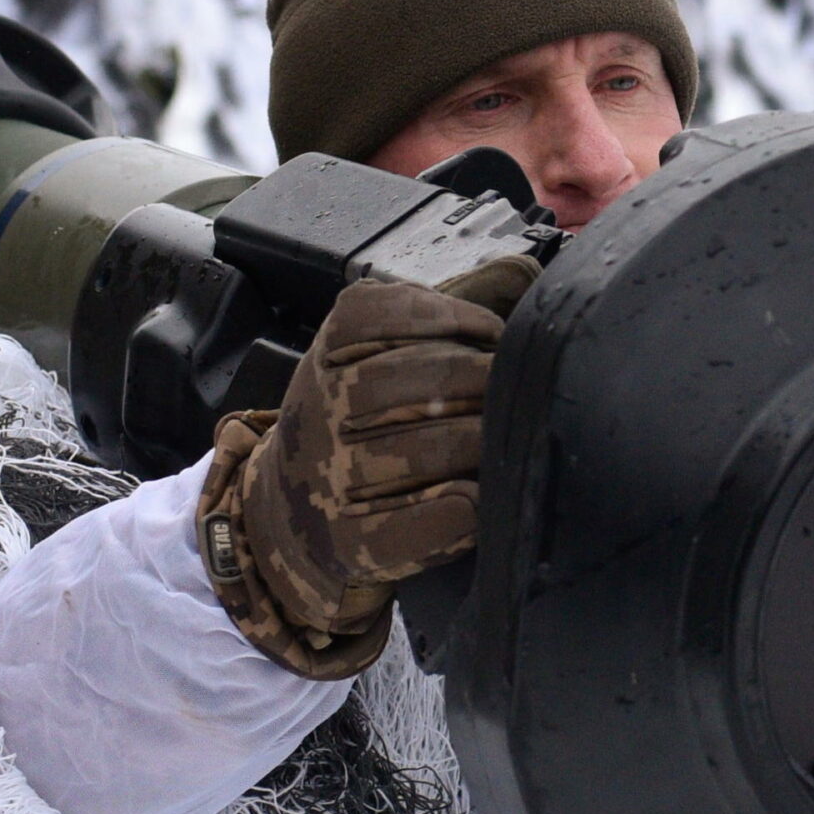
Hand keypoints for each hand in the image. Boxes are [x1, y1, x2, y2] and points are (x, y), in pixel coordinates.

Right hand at [196, 256, 537, 678]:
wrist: (292, 510)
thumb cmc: (355, 416)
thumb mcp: (375, 349)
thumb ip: (441, 310)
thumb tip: (521, 271)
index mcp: (328, 350)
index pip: (380, 313)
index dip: (453, 318)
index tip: (492, 334)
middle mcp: (320, 408)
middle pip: (402, 379)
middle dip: (475, 378)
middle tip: (515, 387)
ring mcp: (332, 477)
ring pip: (413, 450)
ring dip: (474, 441)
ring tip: (509, 437)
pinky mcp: (354, 542)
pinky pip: (410, 526)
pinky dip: (454, 512)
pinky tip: (480, 498)